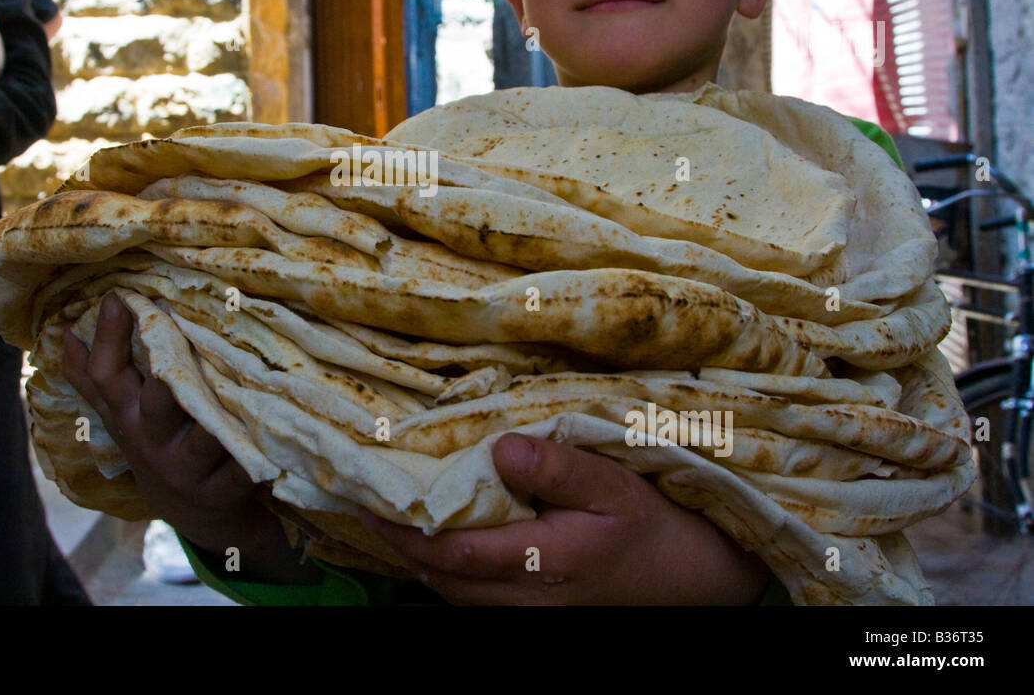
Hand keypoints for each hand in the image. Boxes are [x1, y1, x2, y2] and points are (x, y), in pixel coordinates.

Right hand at [62, 295, 318, 583]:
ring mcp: (189, 468)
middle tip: (181, 335)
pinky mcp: (224, 490)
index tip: (119, 297)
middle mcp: (154, 442)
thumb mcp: (122, 415)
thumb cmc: (157, 445)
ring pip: (204, 439)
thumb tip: (65, 330)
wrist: (193, 513)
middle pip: (157, 404)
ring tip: (237, 383)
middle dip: (168, 375)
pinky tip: (267, 440)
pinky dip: (254, 458)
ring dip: (218, 417)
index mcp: (128, 418)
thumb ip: (94, 376)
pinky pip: (242, 470)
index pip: (108, 378)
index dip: (110, 340)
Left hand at [360, 433, 772, 604]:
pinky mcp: (536, 611)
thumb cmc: (653, 524)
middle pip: (443, 577)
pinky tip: (437, 543)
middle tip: (366, 505)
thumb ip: (557, 467)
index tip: (370, 498)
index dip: (404, 528)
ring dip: (419, 559)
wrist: (693, 578)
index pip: (454, 550)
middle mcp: (528, 596)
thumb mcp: (614, 484)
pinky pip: (474, 597)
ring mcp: (531, 610)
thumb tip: (499, 448)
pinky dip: (447, 570)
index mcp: (545, 561)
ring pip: (455, 592)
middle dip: (399, 544)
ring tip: (390, 520)